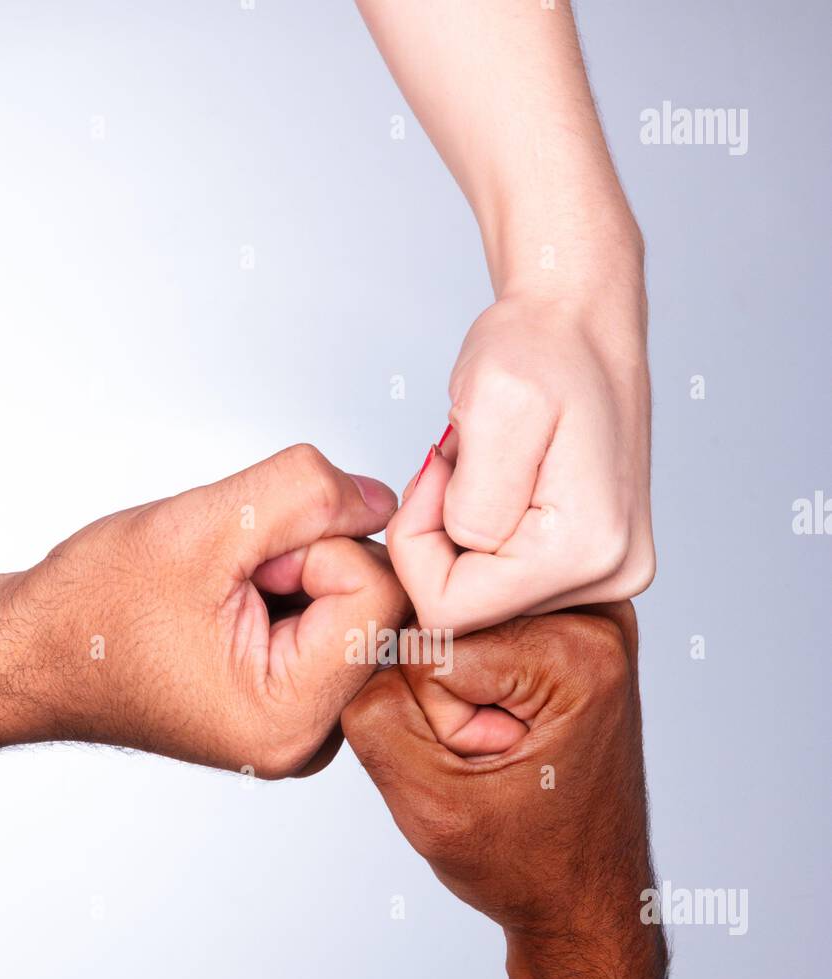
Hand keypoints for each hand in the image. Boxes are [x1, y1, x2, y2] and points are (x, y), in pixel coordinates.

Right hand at [0, 444, 406, 775]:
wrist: (35, 653)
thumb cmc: (88, 615)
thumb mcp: (200, 529)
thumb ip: (306, 495)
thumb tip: (381, 497)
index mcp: (290, 717)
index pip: (381, 595)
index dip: (323, 548)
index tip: (251, 560)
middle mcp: (309, 735)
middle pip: (379, 604)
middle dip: (313, 561)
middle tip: (233, 577)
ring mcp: (305, 720)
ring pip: (358, 605)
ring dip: (299, 571)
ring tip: (225, 592)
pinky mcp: (294, 697)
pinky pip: (333, 619)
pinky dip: (293, 588)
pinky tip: (235, 603)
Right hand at [341, 602, 652, 937]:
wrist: (584, 894)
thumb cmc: (529, 862)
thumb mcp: (430, 804)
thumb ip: (374, 711)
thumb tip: (360, 629)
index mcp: (579, 651)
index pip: (428, 648)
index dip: (439, 721)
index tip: (495, 765)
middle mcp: (593, 613)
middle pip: (442, 623)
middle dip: (448, 698)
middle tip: (501, 757)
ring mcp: (583, 612)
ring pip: (449, 625)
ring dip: (458, 690)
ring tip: (508, 745)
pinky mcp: (567, 622)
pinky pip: (471, 630)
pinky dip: (473, 681)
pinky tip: (509, 723)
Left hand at [388, 292, 654, 635]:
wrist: (579, 320)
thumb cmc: (541, 346)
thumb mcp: (494, 403)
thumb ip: (471, 503)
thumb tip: (462, 560)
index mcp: (586, 550)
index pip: (450, 609)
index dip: (417, 545)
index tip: (435, 472)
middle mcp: (610, 576)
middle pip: (470, 607)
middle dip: (443, 536)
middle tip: (463, 462)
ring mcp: (605, 574)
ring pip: (484, 592)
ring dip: (464, 531)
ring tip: (490, 466)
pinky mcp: (592, 564)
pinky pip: (504, 576)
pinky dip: (485, 532)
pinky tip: (504, 484)